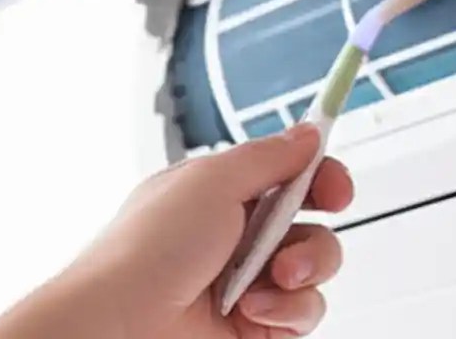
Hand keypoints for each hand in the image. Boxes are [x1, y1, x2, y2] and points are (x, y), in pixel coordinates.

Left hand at [0, 123, 351, 338]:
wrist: (119, 323)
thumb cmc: (146, 249)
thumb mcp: (211, 180)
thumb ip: (270, 156)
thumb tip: (308, 134)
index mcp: (226, 194)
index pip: (294, 177)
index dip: (323, 179)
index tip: (336, 191)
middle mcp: (240, 238)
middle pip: (315, 227)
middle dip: (314, 239)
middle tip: (286, 247)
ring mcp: (248, 283)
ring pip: (315, 273)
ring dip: (301, 275)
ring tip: (267, 283)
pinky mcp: (255, 324)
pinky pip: (302, 314)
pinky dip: (286, 312)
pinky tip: (253, 310)